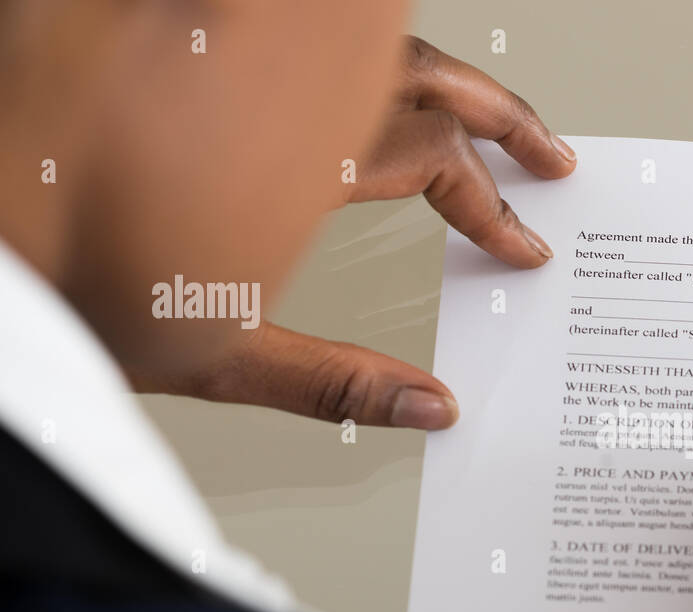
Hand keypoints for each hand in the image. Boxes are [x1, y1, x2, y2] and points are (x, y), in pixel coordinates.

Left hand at [131, 36, 574, 430]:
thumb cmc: (66, 286)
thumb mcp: (212, 353)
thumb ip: (336, 380)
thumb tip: (432, 407)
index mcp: (294, 159)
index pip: (433, 159)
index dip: (491, 203)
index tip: (525, 242)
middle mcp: (270, 87)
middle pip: (424, 81)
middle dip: (501, 121)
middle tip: (549, 158)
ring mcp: (238, 55)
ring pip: (374, 46)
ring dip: (446, 82)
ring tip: (493, 117)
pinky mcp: (199, 45)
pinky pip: (310, 47)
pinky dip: (373, 72)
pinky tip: (381, 98)